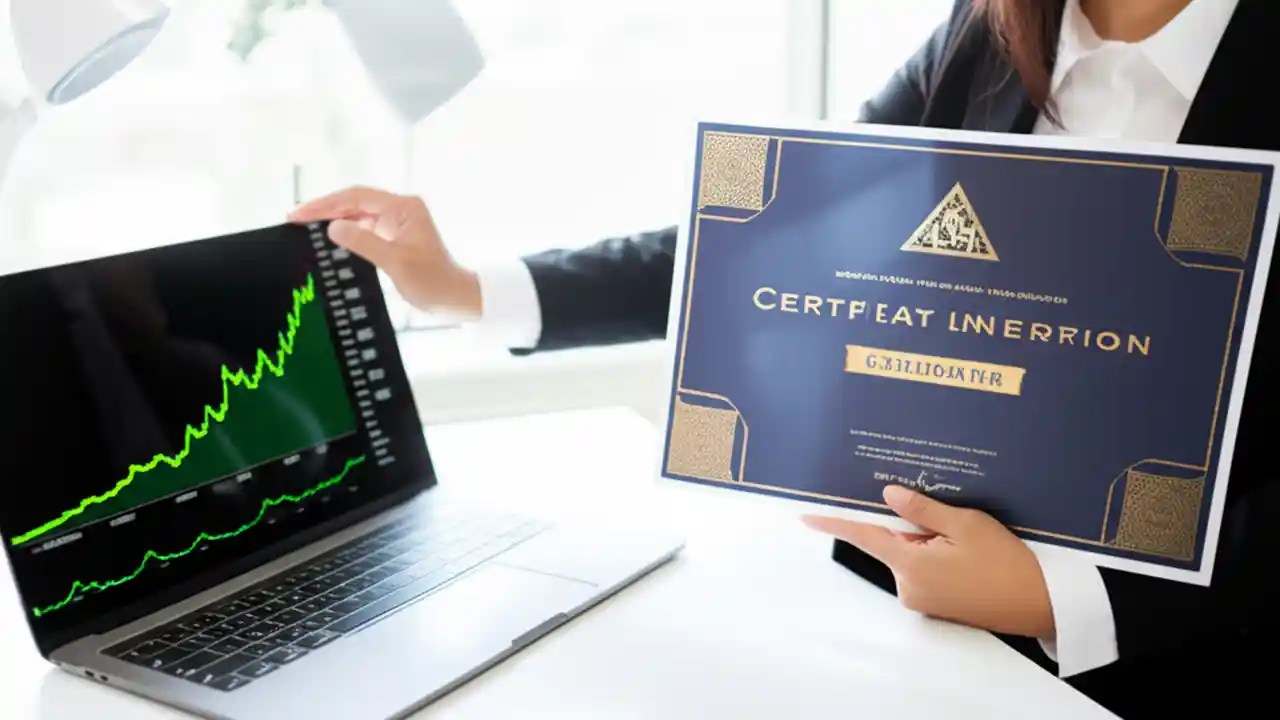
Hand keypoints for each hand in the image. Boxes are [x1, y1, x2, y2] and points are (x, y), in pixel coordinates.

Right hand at [288, 186, 481, 317]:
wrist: (456, 298)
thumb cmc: (433, 282)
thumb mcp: (395, 262)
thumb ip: (363, 242)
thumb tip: (333, 227)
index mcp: (404, 208)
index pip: (357, 197)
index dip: (326, 204)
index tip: (300, 214)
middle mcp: (401, 209)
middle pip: (355, 202)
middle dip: (325, 209)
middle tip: (295, 218)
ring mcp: (398, 222)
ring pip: (358, 214)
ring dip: (334, 219)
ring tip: (305, 226)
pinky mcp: (395, 236)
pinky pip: (365, 227)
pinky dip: (347, 231)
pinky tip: (330, 239)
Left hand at [804, 485, 1055, 639]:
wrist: (1038, 604)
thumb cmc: (1005, 563)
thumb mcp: (965, 524)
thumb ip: (921, 509)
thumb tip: (887, 495)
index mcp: (911, 565)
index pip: (864, 536)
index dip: (834, 523)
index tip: (805, 516)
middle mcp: (908, 587)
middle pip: (893, 543)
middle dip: (913, 527)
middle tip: (951, 526)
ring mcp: (921, 600)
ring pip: (910, 556)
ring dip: (929, 543)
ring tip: (967, 546)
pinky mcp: (934, 606)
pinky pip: (923, 571)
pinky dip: (937, 558)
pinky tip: (966, 559)